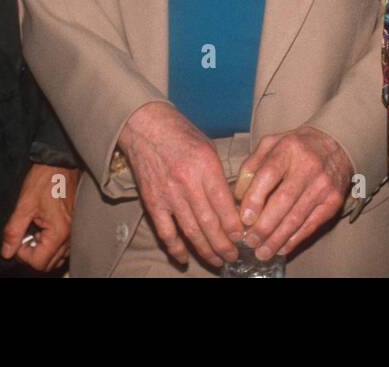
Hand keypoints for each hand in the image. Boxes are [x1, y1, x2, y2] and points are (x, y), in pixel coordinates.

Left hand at [0, 163, 78, 271]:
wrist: (60, 163)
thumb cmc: (45, 180)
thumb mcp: (24, 205)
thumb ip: (13, 231)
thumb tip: (6, 252)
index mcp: (59, 232)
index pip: (38, 263)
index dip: (22, 255)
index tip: (17, 239)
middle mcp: (70, 235)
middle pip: (48, 264)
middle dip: (32, 255)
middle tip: (24, 235)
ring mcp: (74, 232)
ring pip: (57, 258)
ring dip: (42, 251)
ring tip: (34, 231)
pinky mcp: (74, 227)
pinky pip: (63, 248)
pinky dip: (51, 245)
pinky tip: (43, 229)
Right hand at [117, 101, 241, 268]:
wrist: (145, 126)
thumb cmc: (180, 134)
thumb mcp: (208, 147)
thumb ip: (219, 177)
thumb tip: (232, 206)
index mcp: (205, 165)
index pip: (223, 204)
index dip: (234, 226)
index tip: (243, 238)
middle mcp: (187, 181)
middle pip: (209, 222)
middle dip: (224, 244)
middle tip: (234, 257)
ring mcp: (168, 193)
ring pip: (190, 230)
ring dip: (205, 250)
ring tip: (217, 261)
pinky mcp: (152, 201)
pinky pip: (165, 231)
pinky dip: (175, 248)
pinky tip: (185, 259)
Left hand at [234, 125, 351, 261]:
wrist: (335, 144)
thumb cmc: (295, 147)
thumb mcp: (271, 144)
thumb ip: (252, 165)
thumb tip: (238, 195)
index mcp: (287, 148)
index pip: (268, 175)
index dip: (254, 199)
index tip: (243, 219)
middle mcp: (307, 166)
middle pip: (283, 200)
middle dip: (264, 226)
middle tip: (250, 242)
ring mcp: (323, 185)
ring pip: (297, 217)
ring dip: (277, 238)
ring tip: (262, 252)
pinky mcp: (334, 201)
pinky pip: (312, 224)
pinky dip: (295, 239)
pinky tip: (281, 248)